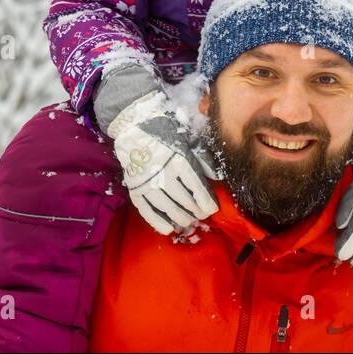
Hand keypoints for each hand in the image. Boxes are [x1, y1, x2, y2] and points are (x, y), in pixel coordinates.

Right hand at [93, 63, 219, 234]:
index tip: (211, 208)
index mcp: (180, 160)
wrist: (134, 125)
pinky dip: (160, 223)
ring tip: (188, 220)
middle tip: (201, 214)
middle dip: (196, 212)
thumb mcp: (188, 139)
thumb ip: (203, 159)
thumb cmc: (166, 131)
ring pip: (169, 210)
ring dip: (182, 218)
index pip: (198, 190)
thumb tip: (218, 177)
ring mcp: (147, 183)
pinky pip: (148, 212)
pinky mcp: (135, 189)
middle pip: (186, 202)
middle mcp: (164, 174)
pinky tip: (169, 227)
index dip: (207, 203)